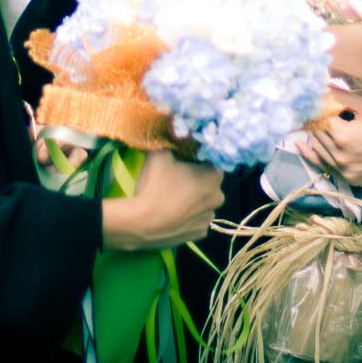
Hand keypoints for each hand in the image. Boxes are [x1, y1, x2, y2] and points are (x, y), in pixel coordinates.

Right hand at [100, 151, 224, 251]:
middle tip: (173, 179)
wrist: (142, 224)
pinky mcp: (200, 234)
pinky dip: (187, 217)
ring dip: (192, 199)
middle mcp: (218, 196)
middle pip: (207, 181)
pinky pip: (196, 220)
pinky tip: (172, 213)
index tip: (180, 161)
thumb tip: (171, 128)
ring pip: (202, 202)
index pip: (209, 159)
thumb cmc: (155, 185)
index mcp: (214, 174)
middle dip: (194, 179)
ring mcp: (209, 217)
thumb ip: (170, 139)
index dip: (195, 159)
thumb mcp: (159, 152)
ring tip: (170, 199)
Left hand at [298, 90, 361, 186]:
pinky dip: (318, 156)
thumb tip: (317, 85)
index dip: (308, 106)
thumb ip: (337, 97)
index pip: (315, 118)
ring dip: (310, 137)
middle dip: (308, 120)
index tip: (300, 97)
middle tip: (299, 107)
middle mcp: (341, 157)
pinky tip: (306, 146)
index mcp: (342, 136)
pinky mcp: (353, 179)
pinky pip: (328, 167)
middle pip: (314, 135)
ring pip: (318, 152)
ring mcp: (347, 171)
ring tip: (299, 123)